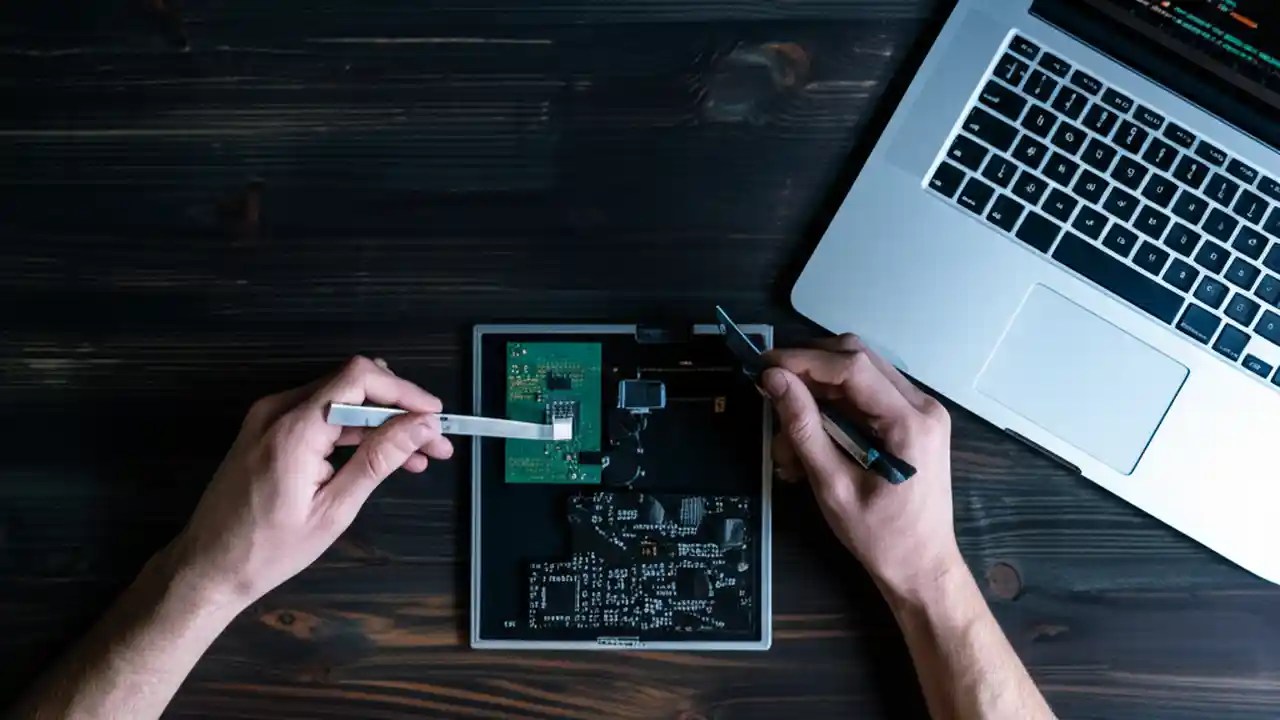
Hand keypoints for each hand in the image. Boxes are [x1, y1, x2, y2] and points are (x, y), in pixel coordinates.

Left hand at [165, 356, 453, 606]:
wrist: (208, 566)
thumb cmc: (268, 550)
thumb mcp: (333, 510)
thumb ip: (379, 460)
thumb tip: (422, 427)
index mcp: (293, 430)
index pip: (358, 379)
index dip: (404, 391)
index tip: (435, 416)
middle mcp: (277, 410)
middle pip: (353, 385)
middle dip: (400, 410)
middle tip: (435, 443)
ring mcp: (268, 417)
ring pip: (340, 399)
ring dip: (381, 421)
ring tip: (418, 454)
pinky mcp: (267, 428)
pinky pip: (321, 414)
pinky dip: (354, 430)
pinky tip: (381, 456)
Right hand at [763, 335, 961, 601]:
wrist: (922, 567)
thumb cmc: (880, 537)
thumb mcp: (833, 486)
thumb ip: (804, 428)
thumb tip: (774, 381)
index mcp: (910, 422)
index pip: (852, 367)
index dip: (803, 360)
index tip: (763, 367)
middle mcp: (923, 406)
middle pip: (858, 357)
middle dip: (808, 368)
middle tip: (769, 387)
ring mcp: (921, 410)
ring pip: (859, 372)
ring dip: (817, 391)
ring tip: (787, 432)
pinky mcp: (912, 420)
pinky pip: (866, 394)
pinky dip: (833, 407)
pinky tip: (809, 437)